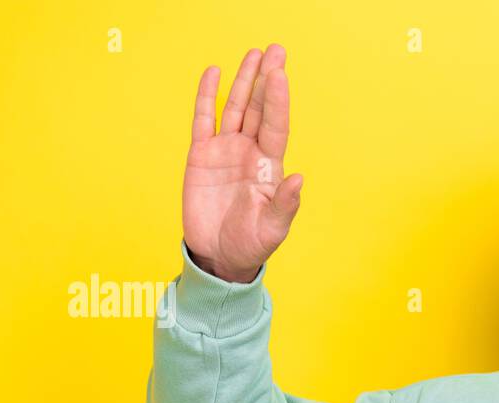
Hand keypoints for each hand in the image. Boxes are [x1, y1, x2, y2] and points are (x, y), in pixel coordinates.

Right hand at [182, 44, 300, 282]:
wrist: (219, 256)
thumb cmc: (251, 245)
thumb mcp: (272, 229)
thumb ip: (285, 205)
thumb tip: (298, 179)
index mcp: (269, 167)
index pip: (276, 126)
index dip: (278, 100)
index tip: (280, 74)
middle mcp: (250, 152)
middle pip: (260, 108)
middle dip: (267, 79)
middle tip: (276, 50)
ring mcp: (225, 151)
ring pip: (236, 107)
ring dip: (245, 80)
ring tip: (254, 53)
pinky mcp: (201, 155)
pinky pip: (204, 119)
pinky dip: (207, 96)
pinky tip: (214, 73)